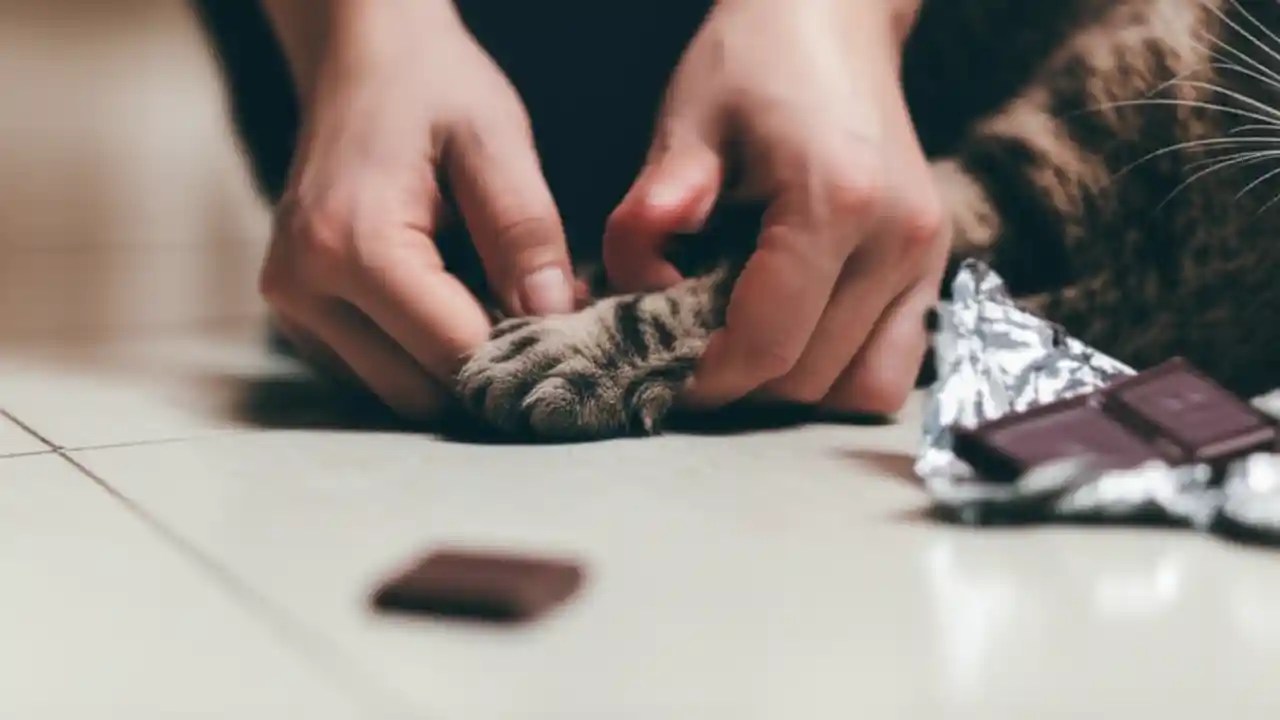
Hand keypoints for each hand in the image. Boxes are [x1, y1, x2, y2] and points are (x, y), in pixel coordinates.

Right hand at [260, 1, 574, 418]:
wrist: (357, 56)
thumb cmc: (431, 86)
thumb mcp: (495, 141)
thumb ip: (524, 230)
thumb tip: (553, 315)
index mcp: (353, 246)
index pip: (455, 353)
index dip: (522, 350)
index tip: (564, 325)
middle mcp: (304, 287)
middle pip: (420, 389)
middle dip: (485, 363)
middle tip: (527, 309)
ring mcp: (289, 305)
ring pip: (395, 390)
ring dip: (449, 361)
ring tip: (482, 291)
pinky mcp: (293, 312)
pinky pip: (370, 371)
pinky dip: (415, 351)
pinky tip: (441, 296)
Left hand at [605, 0, 945, 414]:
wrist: (834, 16)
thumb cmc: (752, 61)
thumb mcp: (686, 121)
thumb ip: (650, 212)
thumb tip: (630, 295)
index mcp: (835, 201)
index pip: (766, 342)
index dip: (703, 378)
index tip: (654, 372)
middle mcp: (898, 240)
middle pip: (808, 379)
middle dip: (737, 384)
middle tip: (683, 354)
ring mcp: (928, 257)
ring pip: (858, 389)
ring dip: (790, 387)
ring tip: (739, 344)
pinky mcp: (935, 265)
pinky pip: (892, 366)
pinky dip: (837, 372)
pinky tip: (792, 334)